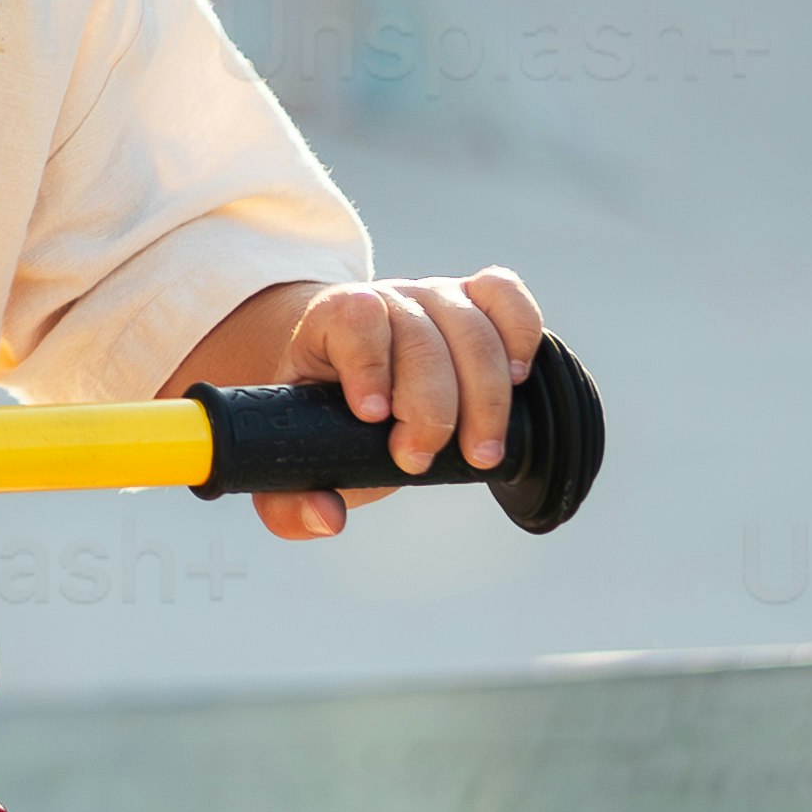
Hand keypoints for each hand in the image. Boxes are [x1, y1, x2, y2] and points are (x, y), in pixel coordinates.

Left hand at [205, 267, 549, 542]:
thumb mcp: (293, 462)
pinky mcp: (472, 300)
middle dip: (431, 409)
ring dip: (485, 397)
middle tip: (419, 460)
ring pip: (471, 326)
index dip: (368, 364)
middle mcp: (384, 301)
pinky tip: (517, 380)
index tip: (372, 417)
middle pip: (421, 336)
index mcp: (327, 324)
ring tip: (479, 453)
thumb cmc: (320, 422)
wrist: (340, 372)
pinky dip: (521, 333)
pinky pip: (504, 296)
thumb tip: (328, 516)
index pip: (354, 318)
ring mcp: (431, 296)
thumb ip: (290, 503)